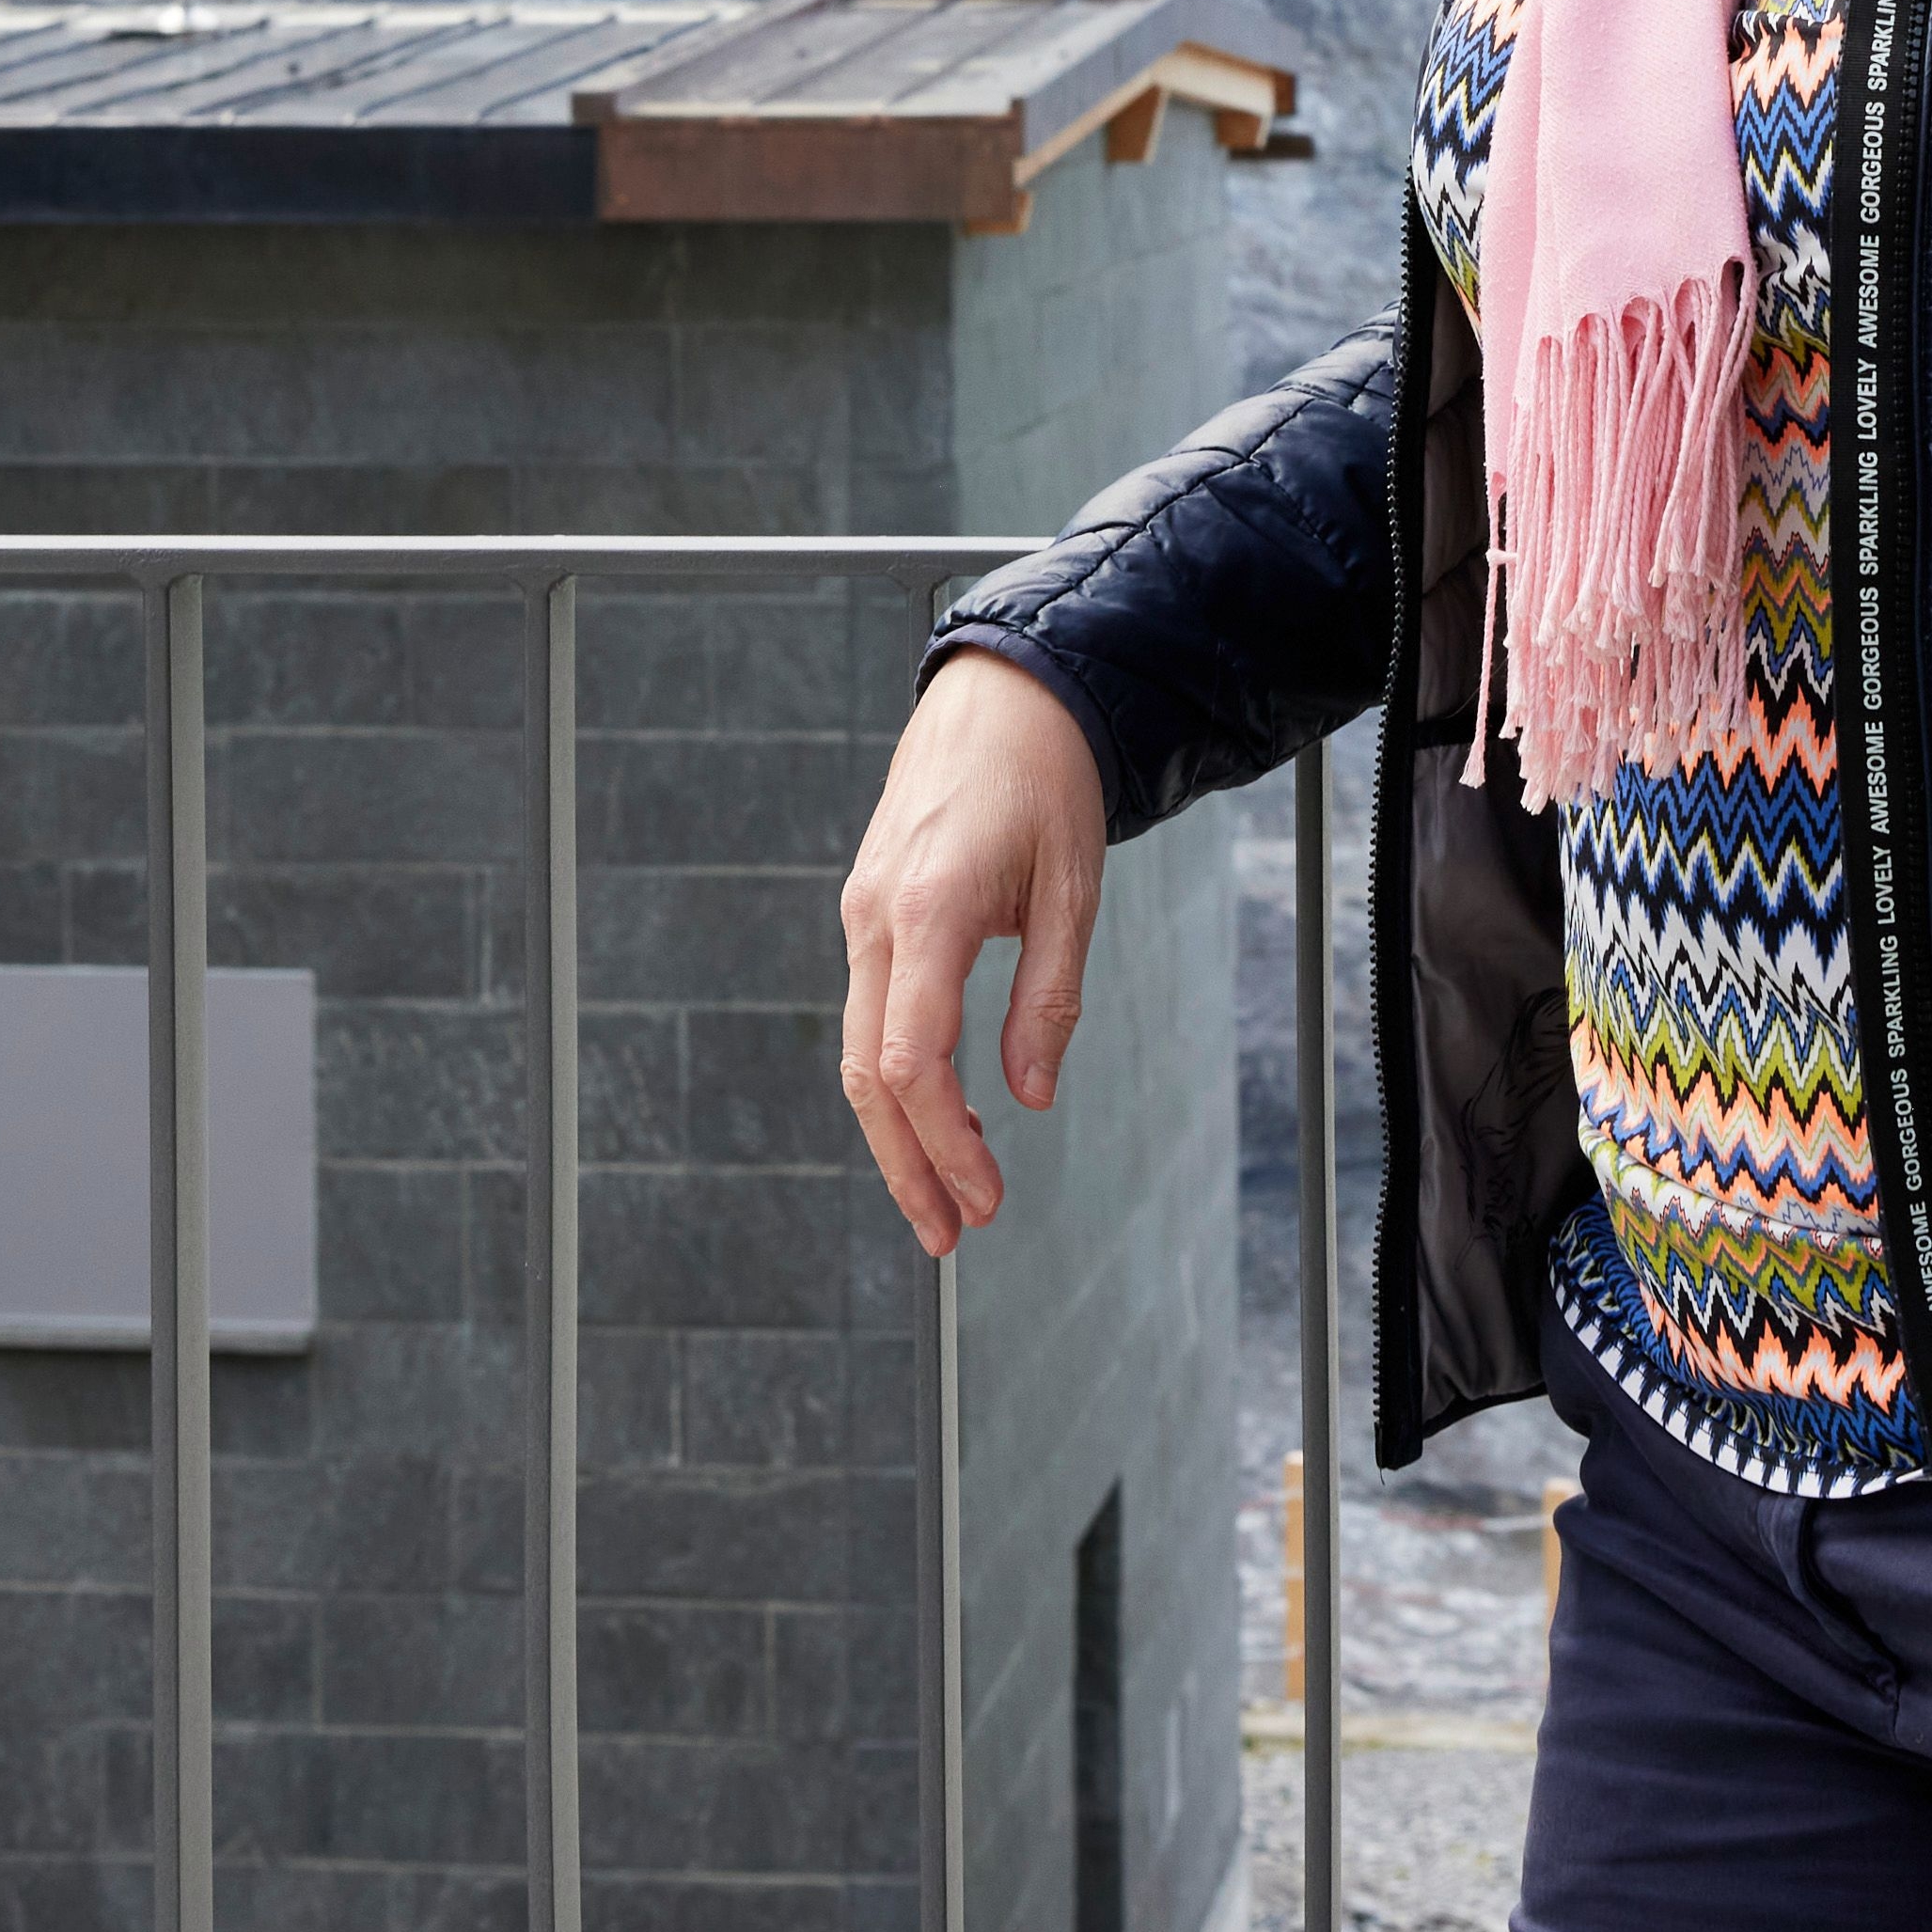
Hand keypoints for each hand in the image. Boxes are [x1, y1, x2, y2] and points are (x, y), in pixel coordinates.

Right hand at [837, 647, 1111, 1255]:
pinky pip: (869, 1011)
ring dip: (897, 1133)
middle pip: (865, 1076)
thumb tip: (1030, 1095)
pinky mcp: (869, 908)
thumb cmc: (1046, 781)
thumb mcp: (1074, 889)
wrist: (1002, 694)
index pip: (909, 1062)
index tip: (986, 1199)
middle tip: (951, 1238)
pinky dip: (897, 1077)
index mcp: (926, 911)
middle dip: (906, 1166)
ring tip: (946, 1198)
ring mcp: (862, 912)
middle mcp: (875, 917)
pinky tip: (947, 1111)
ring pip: (857, 1051)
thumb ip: (1048, 995)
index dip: (944, 1144)